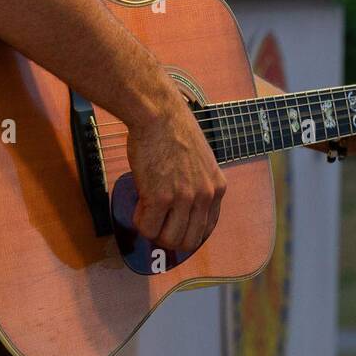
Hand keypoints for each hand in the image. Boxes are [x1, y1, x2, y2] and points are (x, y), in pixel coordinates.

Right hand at [126, 84, 226, 251]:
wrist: (159, 114)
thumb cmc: (174, 131)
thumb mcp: (200, 161)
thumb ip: (197, 184)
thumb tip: (181, 209)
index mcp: (217, 187)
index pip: (206, 229)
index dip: (185, 231)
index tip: (172, 225)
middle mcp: (205, 196)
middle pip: (188, 241)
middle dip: (168, 237)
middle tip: (156, 223)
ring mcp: (184, 198)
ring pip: (168, 240)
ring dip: (154, 231)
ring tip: (146, 212)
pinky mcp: (160, 198)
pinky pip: (147, 228)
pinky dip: (139, 221)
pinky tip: (138, 203)